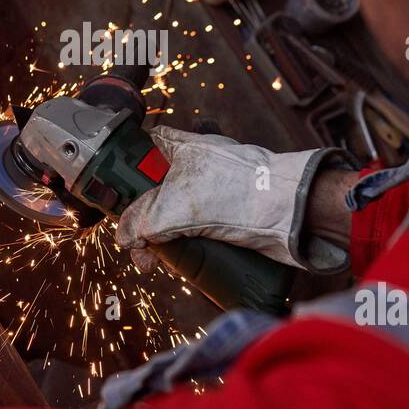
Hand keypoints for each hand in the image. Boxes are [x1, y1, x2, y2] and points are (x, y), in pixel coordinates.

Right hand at [114, 127, 341, 269]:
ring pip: (178, 213)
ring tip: (155, 260)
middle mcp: (199, 166)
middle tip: (137, 239)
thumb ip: (142, 221)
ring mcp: (216, 191)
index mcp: (183, 147)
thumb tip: (126, 239)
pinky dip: (188, 246)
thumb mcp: (174, 208)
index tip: (116, 192)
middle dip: (144, 216)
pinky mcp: (231, 216)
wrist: (292, 215)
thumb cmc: (239, 194)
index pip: (147, 145)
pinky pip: (199, 231)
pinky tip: (180, 262)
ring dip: (165, 237)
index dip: (129, 166)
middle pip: (158, 188)